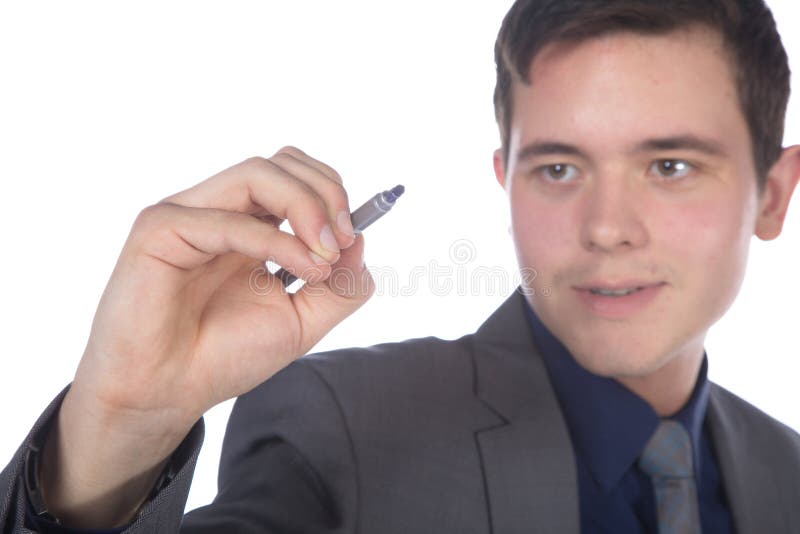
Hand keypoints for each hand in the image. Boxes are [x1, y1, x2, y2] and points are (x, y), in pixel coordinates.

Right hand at [41, 147, 373, 526]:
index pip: (295, 174)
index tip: (352, 235)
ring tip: (324, 256)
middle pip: (281, 163)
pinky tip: (303, 268)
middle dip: (326, 193)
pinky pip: (227, 220)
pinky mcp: (160, 230)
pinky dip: (276, 241)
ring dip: (306, 207)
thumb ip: (340, 285)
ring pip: (256, 173)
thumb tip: (361, 240)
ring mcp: (187, 214)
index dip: (331, 193)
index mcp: (248, 224)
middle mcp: (219, 210)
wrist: (165, 394)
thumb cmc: (222, 357)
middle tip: (342, 241)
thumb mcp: (302, 321)